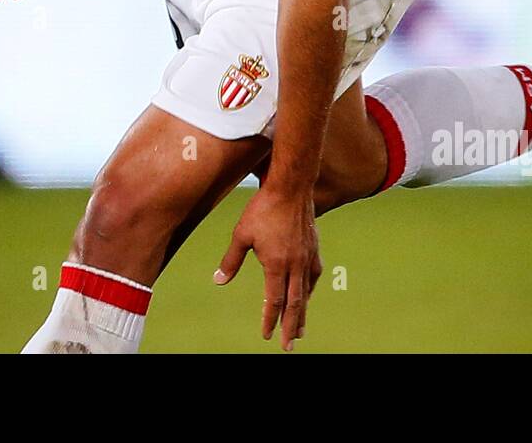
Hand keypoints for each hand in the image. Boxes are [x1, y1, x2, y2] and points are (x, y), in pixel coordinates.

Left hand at [214, 186, 321, 350]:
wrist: (290, 186)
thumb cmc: (263, 208)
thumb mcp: (241, 234)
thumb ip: (231, 261)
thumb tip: (218, 281)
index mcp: (276, 264)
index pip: (273, 301)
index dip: (269, 320)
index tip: (267, 335)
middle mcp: (295, 265)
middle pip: (294, 304)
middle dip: (291, 327)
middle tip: (289, 346)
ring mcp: (307, 256)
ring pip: (306, 292)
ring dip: (302, 313)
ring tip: (300, 329)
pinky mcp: (313, 247)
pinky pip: (313, 276)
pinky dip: (309, 290)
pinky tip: (307, 294)